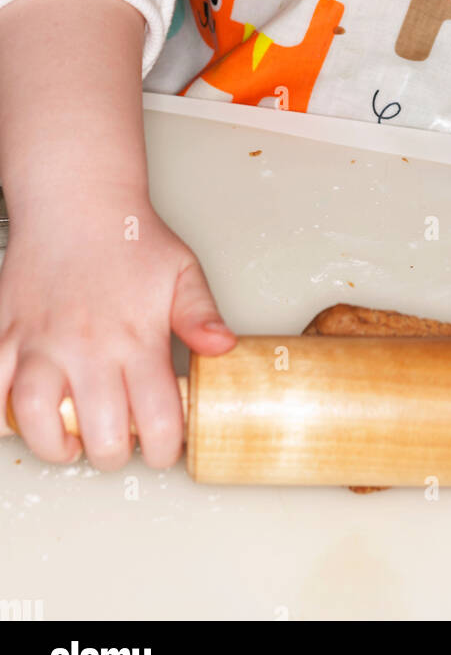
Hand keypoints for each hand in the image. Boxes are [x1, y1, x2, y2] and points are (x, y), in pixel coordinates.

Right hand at [0, 189, 235, 471]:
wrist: (77, 200)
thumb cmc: (129, 237)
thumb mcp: (182, 272)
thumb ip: (201, 316)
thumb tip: (224, 349)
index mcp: (136, 337)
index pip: (156, 418)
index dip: (164, 448)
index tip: (164, 448)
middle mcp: (87, 346)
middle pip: (99, 432)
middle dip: (113, 454)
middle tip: (118, 446)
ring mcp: (41, 342)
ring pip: (37, 417)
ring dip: (54, 444)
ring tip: (70, 441)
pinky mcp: (6, 333)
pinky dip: (2, 409)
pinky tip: (25, 413)